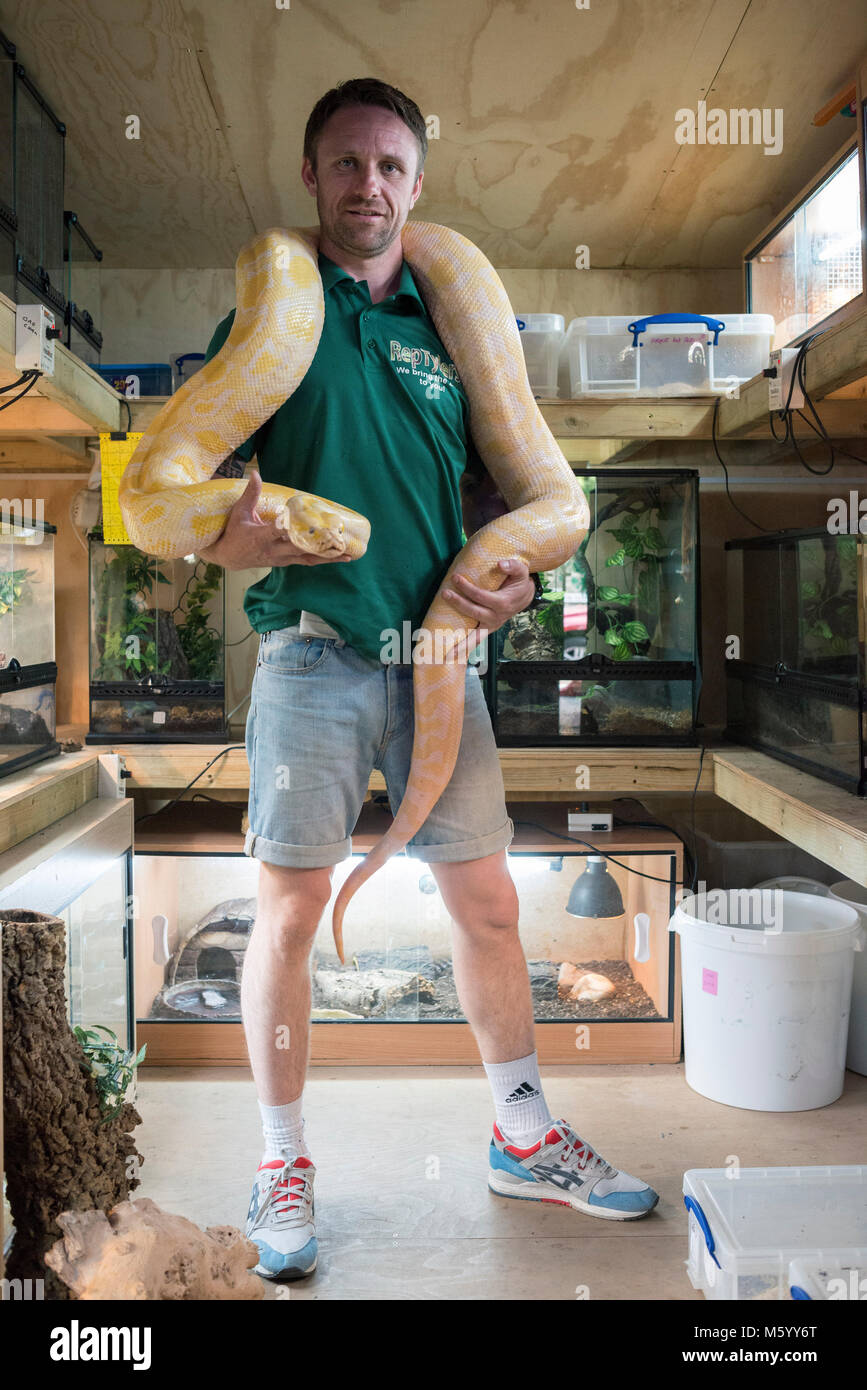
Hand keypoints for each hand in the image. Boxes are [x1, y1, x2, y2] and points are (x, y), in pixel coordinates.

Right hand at [198, 470, 353, 571]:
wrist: (229, 557)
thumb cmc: (234, 533)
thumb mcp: (239, 512)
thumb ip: (250, 494)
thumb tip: (255, 473)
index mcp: (260, 537)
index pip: (276, 532)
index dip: (286, 528)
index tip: (298, 524)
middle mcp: (273, 550)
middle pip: (299, 549)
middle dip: (319, 546)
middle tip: (338, 543)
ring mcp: (281, 558)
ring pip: (306, 558)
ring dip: (327, 558)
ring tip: (346, 555)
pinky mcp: (285, 562)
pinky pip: (306, 561)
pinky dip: (321, 560)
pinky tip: (338, 558)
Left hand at [442, 558, 534, 652]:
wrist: (525, 596)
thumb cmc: (519, 582)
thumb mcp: (521, 571)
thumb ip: (513, 566)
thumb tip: (500, 564)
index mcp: (503, 603)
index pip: (481, 596)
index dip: (468, 588)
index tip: (455, 578)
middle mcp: (497, 617)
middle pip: (474, 612)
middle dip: (458, 603)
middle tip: (444, 593)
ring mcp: (492, 625)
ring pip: (475, 637)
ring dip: (461, 643)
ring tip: (446, 652)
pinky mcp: (488, 629)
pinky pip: (476, 640)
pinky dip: (465, 648)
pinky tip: (453, 656)